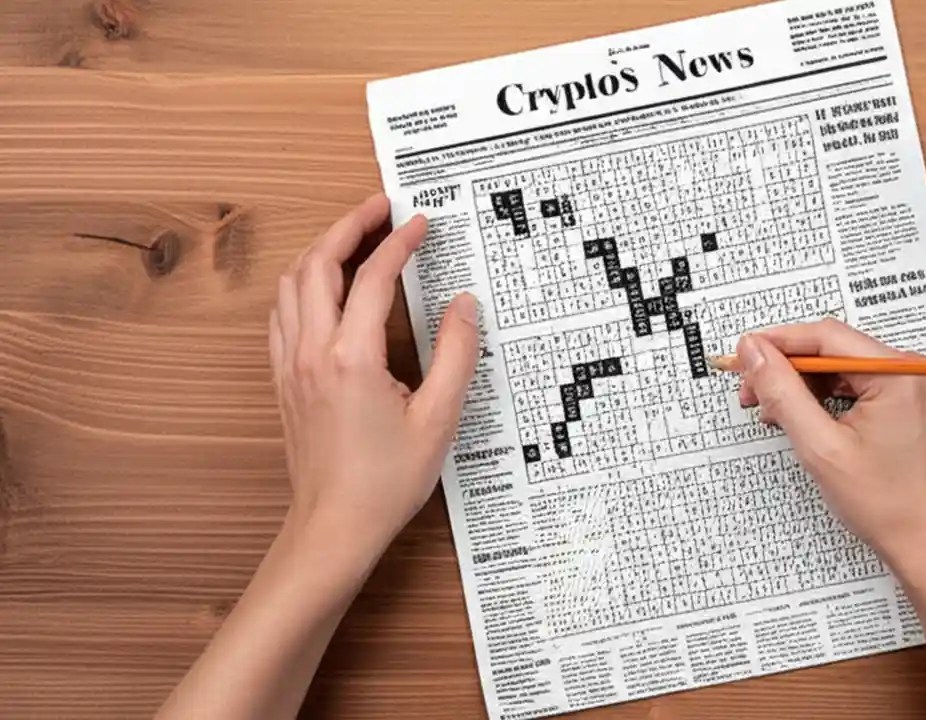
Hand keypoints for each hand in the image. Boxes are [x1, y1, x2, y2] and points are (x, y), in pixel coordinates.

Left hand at [269, 193, 478, 548]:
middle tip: (380, 207)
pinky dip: (304, 283)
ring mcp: (291, 365)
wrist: (335, 526)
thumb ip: (456, 355)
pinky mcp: (284, 380)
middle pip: (319, 263)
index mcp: (351, 358)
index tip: (420, 224)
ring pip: (293, 283)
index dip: (399, 242)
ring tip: (355, 235)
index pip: (373, 277)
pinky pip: (283, 312)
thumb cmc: (385, 482)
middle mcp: (312, 353)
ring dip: (322, 249)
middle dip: (349, 225)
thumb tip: (464, 306)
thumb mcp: (439, 419)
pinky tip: (324, 286)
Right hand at [735, 319, 925, 567]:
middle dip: (786, 368)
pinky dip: (824, 398)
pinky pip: (856, 386)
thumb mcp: (821, 446)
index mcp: (901, 372)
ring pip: (841, 368)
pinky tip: (800, 416)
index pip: (826, 336)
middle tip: (750, 390)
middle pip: (832, 349)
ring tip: (772, 410)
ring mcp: (913, 387)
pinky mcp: (907, 403)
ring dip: (802, 384)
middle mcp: (913, 370)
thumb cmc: (889, 505)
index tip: (743, 354)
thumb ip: (783, 392)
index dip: (777, 342)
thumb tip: (754, 352)